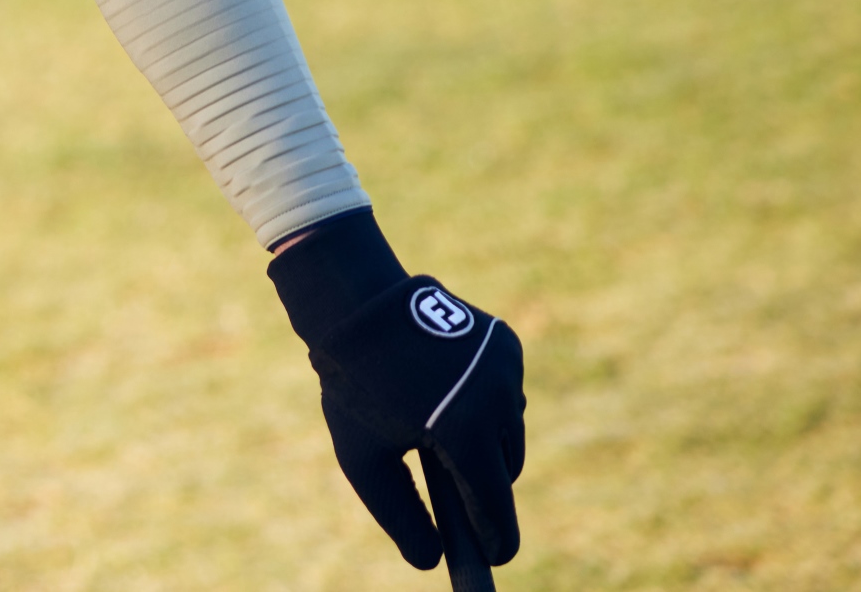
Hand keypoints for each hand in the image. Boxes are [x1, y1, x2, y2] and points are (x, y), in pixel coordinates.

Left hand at [269, 208, 524, 578]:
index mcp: (464, 430)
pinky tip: (454, 405)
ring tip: (452, 453)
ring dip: (487, 446)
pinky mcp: (506, 344)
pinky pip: (506, 394)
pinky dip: (487, 406)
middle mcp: (496, 397)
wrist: (356, 300)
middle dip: (483, 488)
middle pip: (503, 468)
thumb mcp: (364, 457)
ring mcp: (506, 367)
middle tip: (463, 506)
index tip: (497, 557)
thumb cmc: (353, 382)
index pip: (493, 502)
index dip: (496, 536)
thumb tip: (431, 560)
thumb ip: (400, 514)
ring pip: (508, 431)